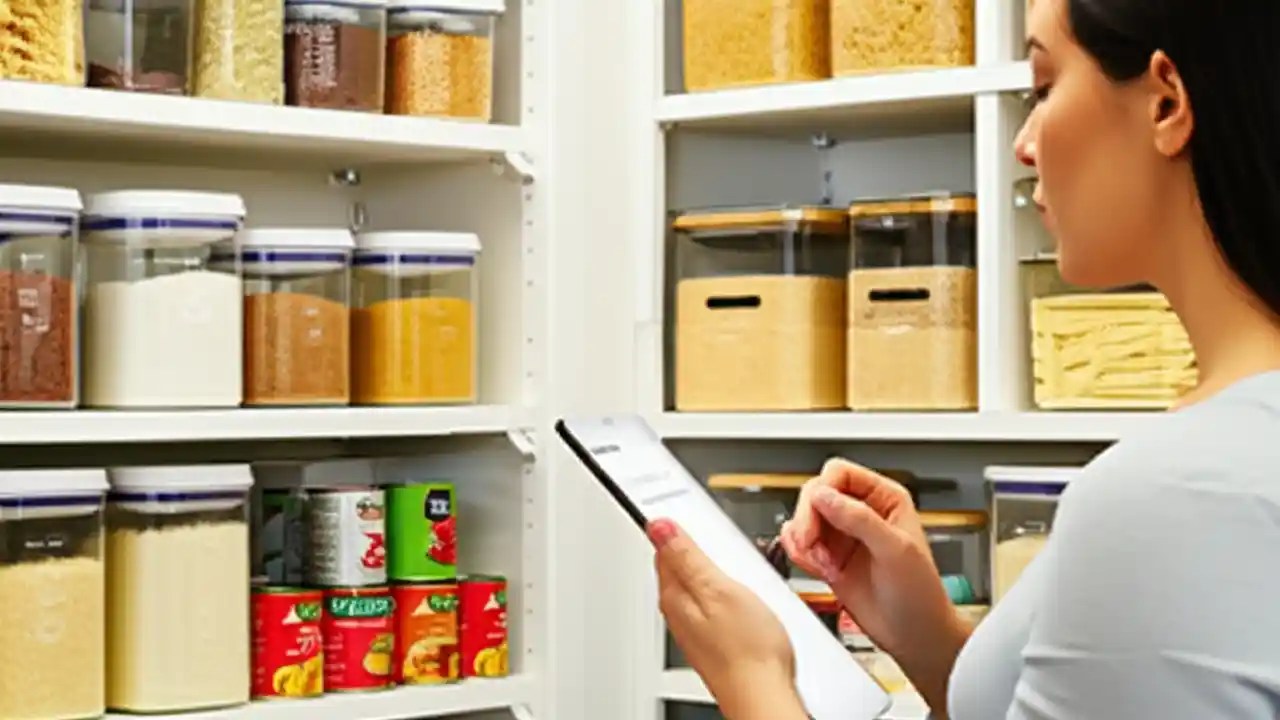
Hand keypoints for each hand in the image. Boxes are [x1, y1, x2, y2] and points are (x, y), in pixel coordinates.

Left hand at [649, 519, 805, 719]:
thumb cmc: (746, 650)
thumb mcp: (719, 588)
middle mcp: (679, 612)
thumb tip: (659, 526)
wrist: (764, 696)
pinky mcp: (716, 638)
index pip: (664, 546)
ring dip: (721, 572)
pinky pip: (717, 604)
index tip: (691, 512)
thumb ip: (688, 556)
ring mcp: (697, 627)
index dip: (680, 526)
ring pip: (703, 583)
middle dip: (706, 550)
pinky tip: (749, 599)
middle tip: (729, 546)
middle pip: (684, 564)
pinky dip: (731, 594)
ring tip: (743, 571)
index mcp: (674, 595)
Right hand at [780, 459, 969, 713]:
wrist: (914, 636)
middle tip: (811, 542)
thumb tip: (823, 496)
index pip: (839, 473)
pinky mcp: (827, 557)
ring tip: (822, 563)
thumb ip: (859, 519)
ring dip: (803, 540)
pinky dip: (798, 554)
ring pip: (802, 518)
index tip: (818, 513)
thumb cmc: (920, 593)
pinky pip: (798, 543)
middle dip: (808, 518)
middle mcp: (860, 512)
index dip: (823, 489)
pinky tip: (818, 569)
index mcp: (883, 498)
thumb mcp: (895, 550)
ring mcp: (842, 535)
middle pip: (814, 493)